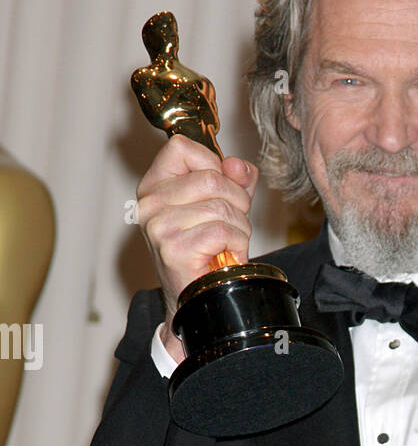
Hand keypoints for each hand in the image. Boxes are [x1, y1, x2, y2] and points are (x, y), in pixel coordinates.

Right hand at [135, 133, 258, 359]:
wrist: (195, 297)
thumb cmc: (206, 249)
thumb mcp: (221, 204)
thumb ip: (234, 179)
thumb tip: (238, 166)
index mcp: (154, 185)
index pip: (181, 147)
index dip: (211, 164)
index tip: (219, 189)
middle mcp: (149, 204)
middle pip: (212, 178)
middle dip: (237, 202)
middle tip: (232, 224)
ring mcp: (158, 227)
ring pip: (221, 206)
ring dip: (239, 227)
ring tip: (229, 243)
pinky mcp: (173, 249)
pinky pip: (222, 231)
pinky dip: (236, 244)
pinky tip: (227, 254)